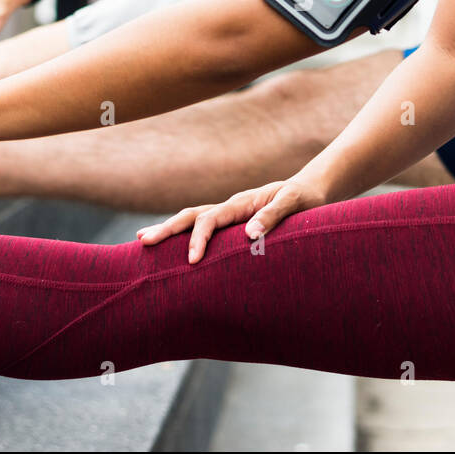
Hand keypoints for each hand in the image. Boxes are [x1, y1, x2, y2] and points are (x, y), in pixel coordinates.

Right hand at [135, 179, 327, 263]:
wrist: (312, 192)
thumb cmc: (306, 200)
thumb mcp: (295, 204)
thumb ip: (274, 216)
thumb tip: (249, 234)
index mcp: (241, 203)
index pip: (209, 219)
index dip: (197, 238)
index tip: (191, 261)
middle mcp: (230, 207)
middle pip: (191, 216)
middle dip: (167, 229)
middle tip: (143, 242)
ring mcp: (230, 216)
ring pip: (193, 220)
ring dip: (169, 229)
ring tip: (143, 240)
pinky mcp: (233, 225)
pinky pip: (204, 229)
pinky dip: (185, 236)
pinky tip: (172, 249)